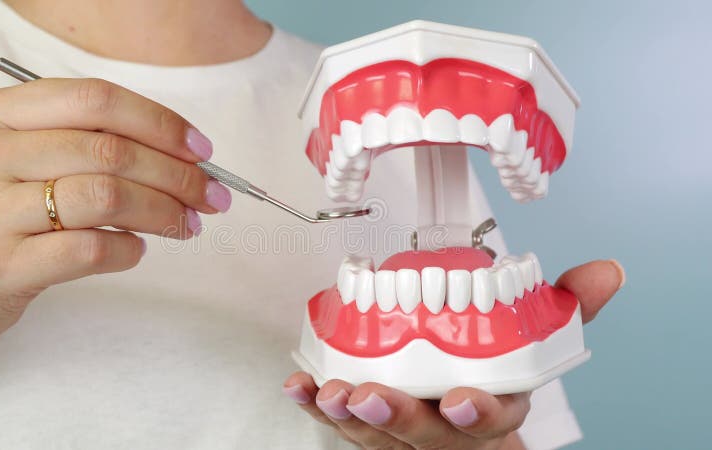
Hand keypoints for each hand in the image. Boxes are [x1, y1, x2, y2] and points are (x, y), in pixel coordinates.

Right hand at [0, 78, 230, 351]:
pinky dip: (129, 250)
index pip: (94, 100)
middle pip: (109, 150)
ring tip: (187, 224)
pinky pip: (90, 250)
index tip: (201, 149)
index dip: (159, 122)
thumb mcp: (11, 157)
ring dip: (164, 211)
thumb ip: (80, 141)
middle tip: (211, 194)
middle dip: (177, 173)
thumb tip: (179, 153)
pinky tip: (137, 250)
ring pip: (106, 197)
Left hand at [284, 260, 624, 448]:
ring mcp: (406, 434)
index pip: (492, 418)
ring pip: (379, 434)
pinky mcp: (371, 429)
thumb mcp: (535, 345)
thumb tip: (607, 272)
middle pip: (426, 433)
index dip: (480, 412)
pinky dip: (319, 406)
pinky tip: (303, 387)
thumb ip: (565, 309)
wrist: (467, 421)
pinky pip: (344, 423)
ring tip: (330, 393)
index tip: (464, 401)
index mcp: (493, 408)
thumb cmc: (493, 378)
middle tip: (373, 397)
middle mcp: (448, 430)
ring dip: (351, 414)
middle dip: (401, 417)